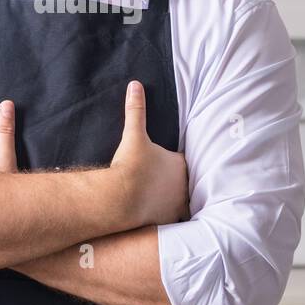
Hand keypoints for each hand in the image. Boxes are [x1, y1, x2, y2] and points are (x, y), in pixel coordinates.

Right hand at [109, 80, 189, 226]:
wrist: (120, 197)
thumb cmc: (130, 165)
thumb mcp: (134, 134)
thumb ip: (136, 110)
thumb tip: (135, 84)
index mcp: (180, 164)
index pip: (184, 162)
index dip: (175, 163)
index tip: (163, 164)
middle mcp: (184, 185)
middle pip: (185, 182)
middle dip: (176, 182)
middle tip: (160, 182)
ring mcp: (177, 205)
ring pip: (182, 202)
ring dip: (174, 201)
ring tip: (160, 200)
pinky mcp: (168, 220)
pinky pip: (171, 219)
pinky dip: (165, 217)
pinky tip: (156, 217)